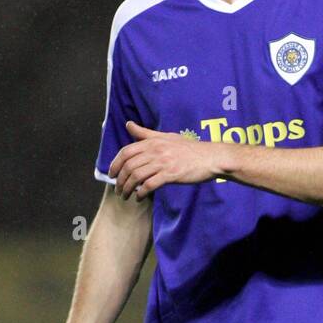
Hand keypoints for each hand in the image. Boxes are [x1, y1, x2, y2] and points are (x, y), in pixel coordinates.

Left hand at [111, 121, 226, 199]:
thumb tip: (128, 124)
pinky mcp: (171, 174)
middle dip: (119, 180)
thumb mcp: (165, 137)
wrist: (210, 157)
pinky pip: (150, 185)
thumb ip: (145, 133)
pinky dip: (141, 193)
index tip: (111, 175)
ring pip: (137, 176)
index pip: (126, 152)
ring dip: (127, 188)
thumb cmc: (189, 149)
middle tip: (117, 190)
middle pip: (129, 166)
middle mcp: (156, 151)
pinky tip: (139, 198)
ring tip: (125, 196)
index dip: (115, 164)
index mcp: (153, 142)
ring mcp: (163, 163)